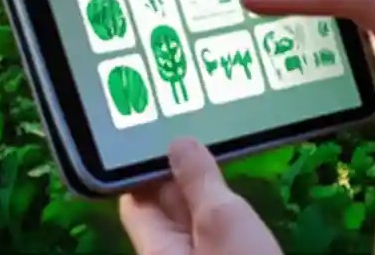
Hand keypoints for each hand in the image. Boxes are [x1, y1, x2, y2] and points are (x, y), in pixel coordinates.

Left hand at [119, 138, 281, 254]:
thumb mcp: (223, 222)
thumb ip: (199, 183)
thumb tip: (177, 144)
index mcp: (153, 251)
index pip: (135, 198)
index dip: (146, 165)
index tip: (166, 133)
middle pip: (165, 211)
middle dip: (180, 177)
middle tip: (199, 134)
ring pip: (195, 226)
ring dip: (207, 197)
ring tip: (221, 156)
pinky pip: (215, 241)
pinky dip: (224, 219)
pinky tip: (239, 202)